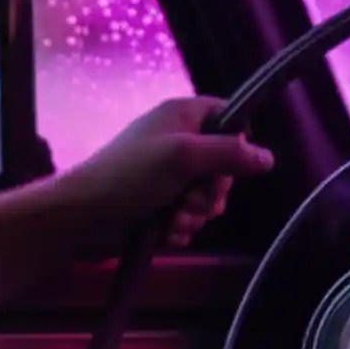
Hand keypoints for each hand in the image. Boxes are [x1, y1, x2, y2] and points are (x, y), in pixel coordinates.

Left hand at [60, 97, 274, 245]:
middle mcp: (177, 141)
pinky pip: (189, 215)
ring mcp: (167, 175)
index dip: (238, 141)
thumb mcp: (184, 156)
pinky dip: (182, 226)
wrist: (80, 217)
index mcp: (182, 116)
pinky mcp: (158, 204)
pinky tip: (167, 232)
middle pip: (223, 163)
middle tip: (196, 200)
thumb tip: (269, 157)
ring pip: (206, 195)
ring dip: (197, 213)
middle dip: (213, 190)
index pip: (228, 116)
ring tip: (175, 219)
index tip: (233, 164)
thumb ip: (230, 154)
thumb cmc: (130, 175)